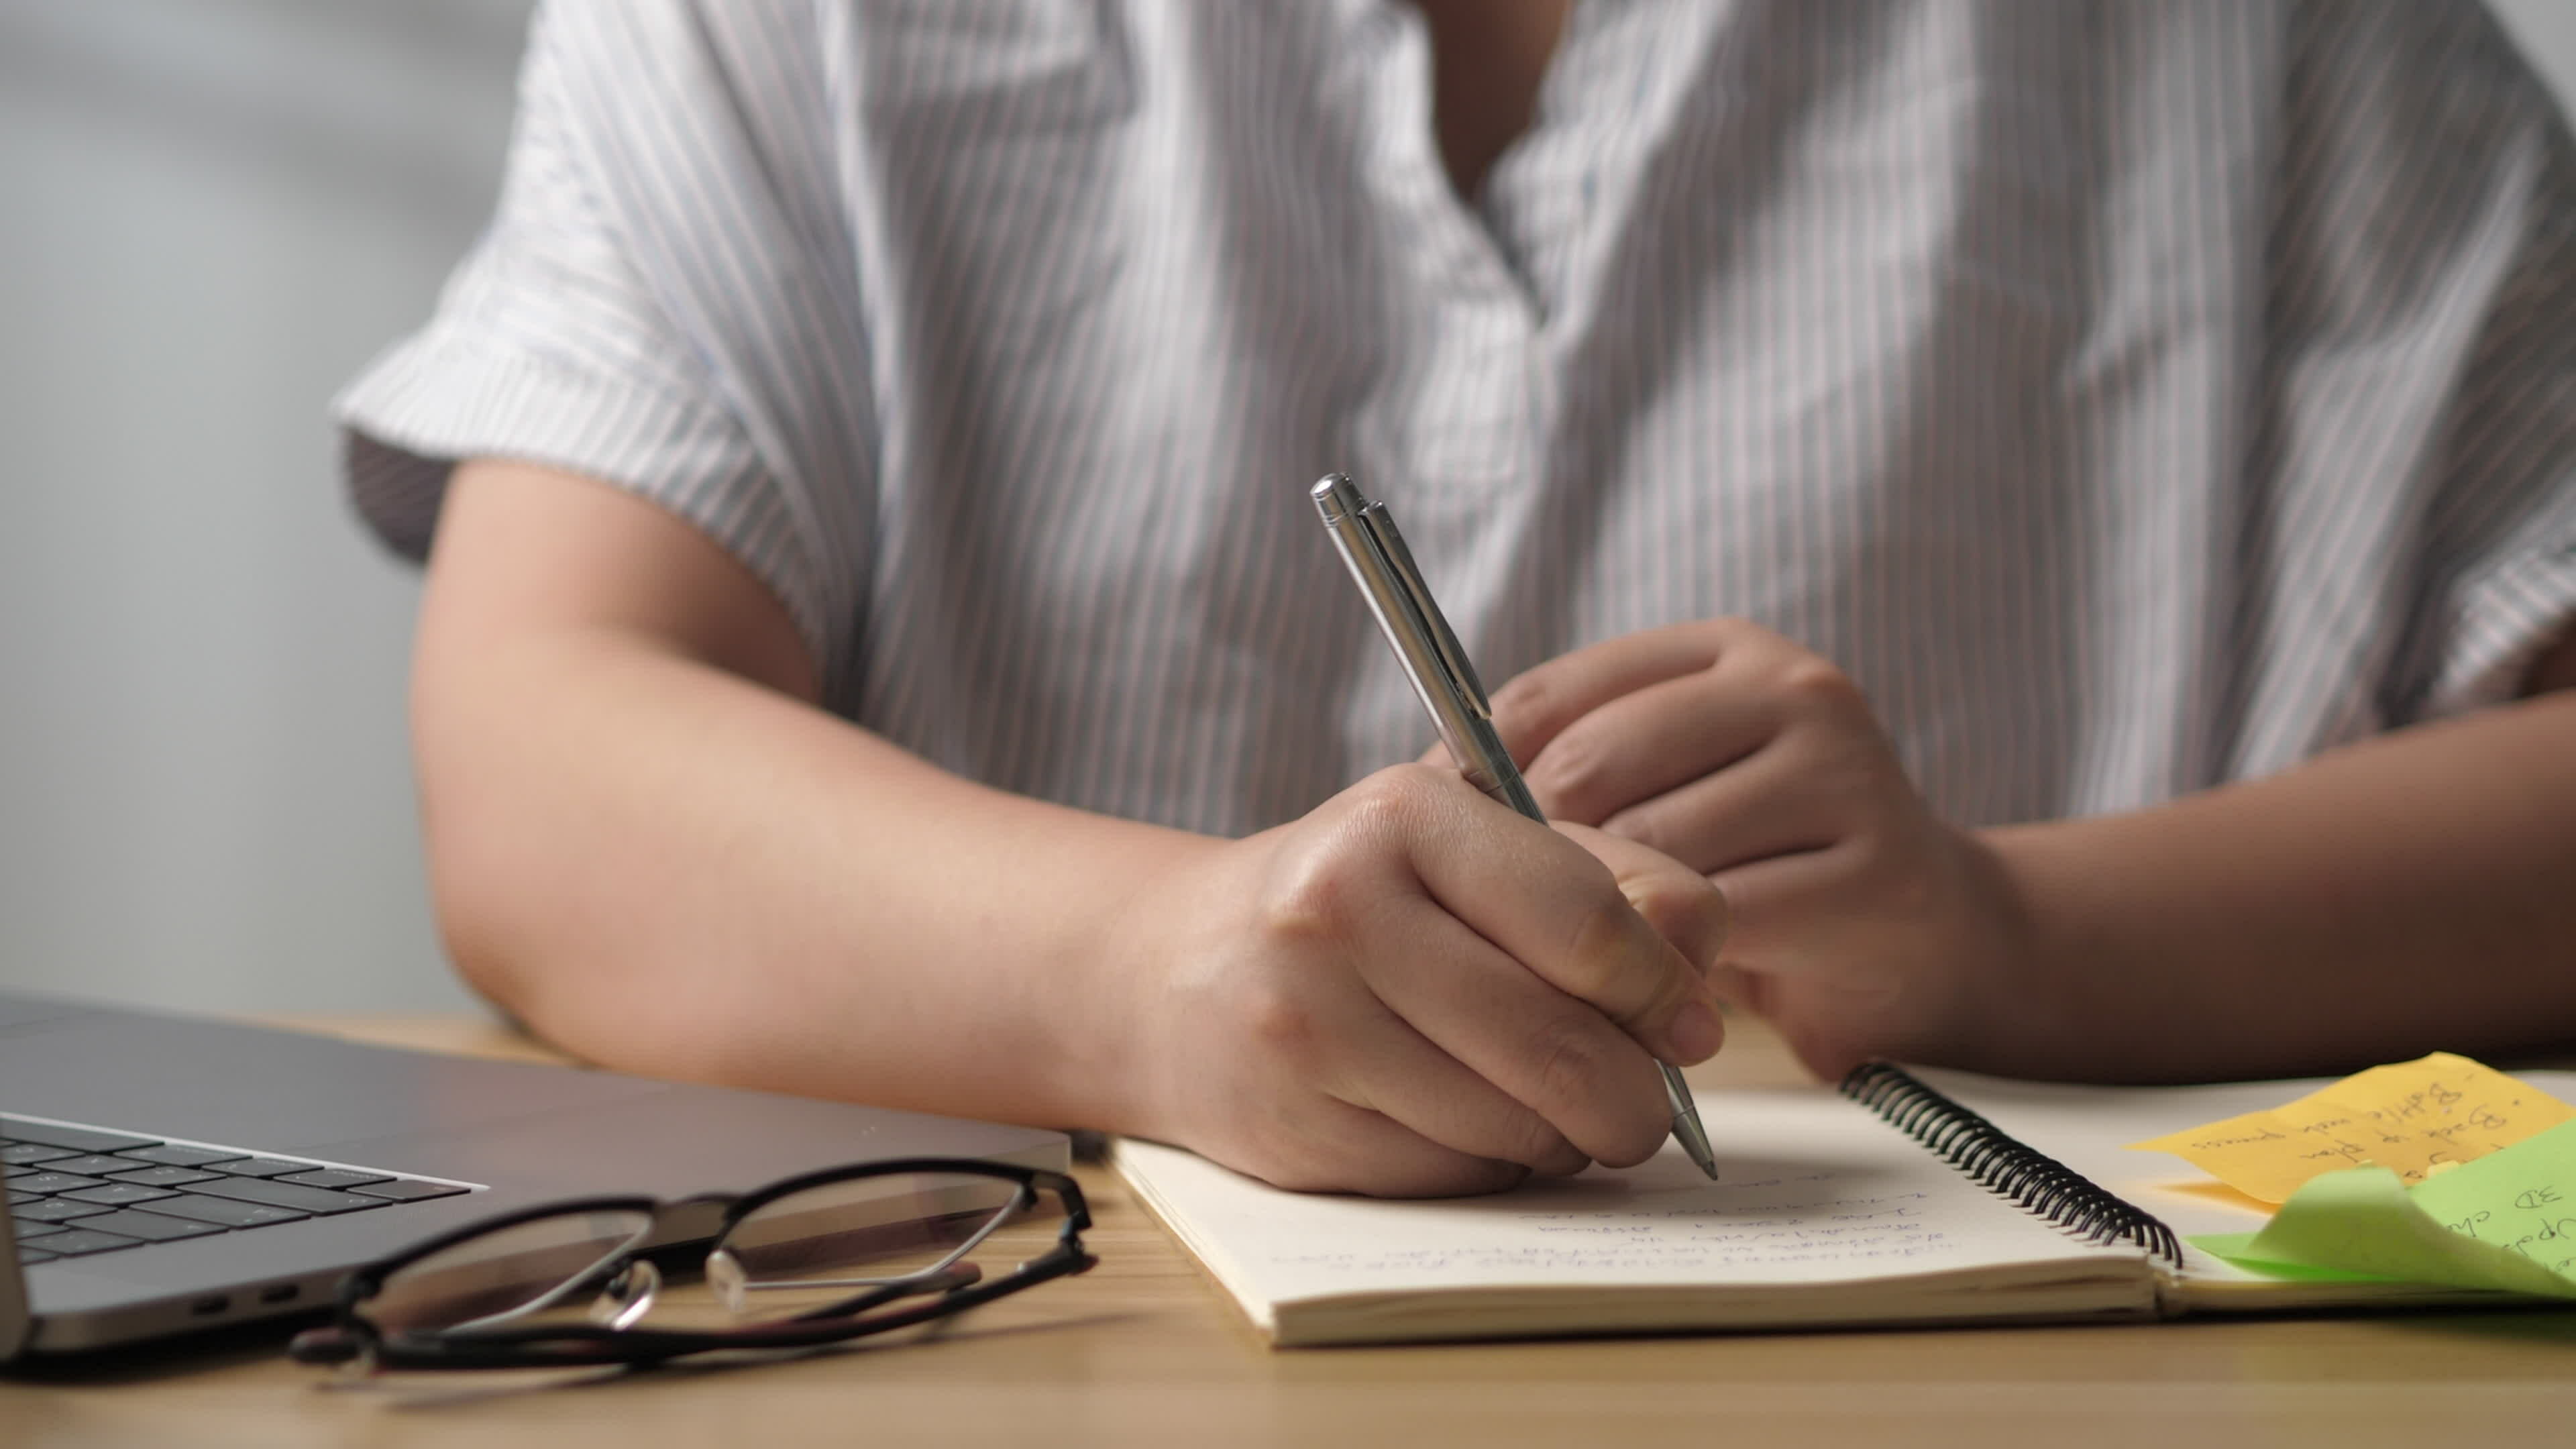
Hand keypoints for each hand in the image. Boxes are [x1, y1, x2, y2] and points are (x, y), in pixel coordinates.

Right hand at [1105, 764, 1727, 1196]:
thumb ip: (1609, 880)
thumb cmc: (1362, 898)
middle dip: (1635, 1095)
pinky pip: (1460, 1178)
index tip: (1685, 1020)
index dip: (1662, 989)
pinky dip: (1491, 1163)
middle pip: (1564, 1048)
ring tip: (1535, 1092)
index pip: (1588, 924)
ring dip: (1561, 1133)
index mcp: (1401, 818)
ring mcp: (1308, 1028)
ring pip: (1519, 1128)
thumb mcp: (1475, 846)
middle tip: (1642, 1096)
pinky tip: (1457, 1115)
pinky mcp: (1295, 1130)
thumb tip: (1698, 974)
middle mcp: (1339, 914)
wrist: (1175, 971)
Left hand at [1466, 620, 2030, 1080]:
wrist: (1929, 939)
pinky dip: (1671, 972)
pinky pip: (1728, 922)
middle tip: (1501, 935)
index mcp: (1721, 654)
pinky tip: (1653, 1004)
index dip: (1473, 778)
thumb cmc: (1760, 868)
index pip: (1551, 697)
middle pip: (1594, 766)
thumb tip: (1415, 792)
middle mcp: (1791, 691)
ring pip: (1655, 849)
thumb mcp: (1666, 794)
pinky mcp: (1877, 871)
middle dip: (1536, 860)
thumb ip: (1573, 774)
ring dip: (1603, 927)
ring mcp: (1844, 774)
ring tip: (1578, 977)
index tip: (1436, 854)